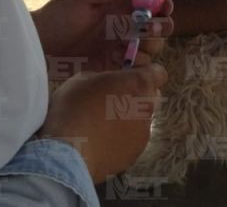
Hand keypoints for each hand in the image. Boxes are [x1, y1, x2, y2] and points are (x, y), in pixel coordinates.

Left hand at [31, 0, 173, 78]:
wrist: (37, 44)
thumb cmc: (57, 14)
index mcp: (119, 6)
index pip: (150, 4)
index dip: (163, 5)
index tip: (165, 6)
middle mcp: (123, 26)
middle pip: (156, 28)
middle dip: (161, 27)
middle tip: (153, 28)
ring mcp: (118, 47)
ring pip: (149, 48)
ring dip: (151, 47)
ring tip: (138, 46)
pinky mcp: (111, 66)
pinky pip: (133, 68)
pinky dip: (136, 64)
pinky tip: (124, 59)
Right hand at [37, 65, 167, 182]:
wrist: (68, 154)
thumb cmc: (74, 109)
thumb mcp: (83, 79)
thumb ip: (104, 77)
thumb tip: (108, 83)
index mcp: (138, 84)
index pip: (158, 73)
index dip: (144, 74)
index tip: (129, 77)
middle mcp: (147, 107)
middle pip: (151, 97)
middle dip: (136, 96)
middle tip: (112, 99)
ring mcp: (143, 132)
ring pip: (141, 119)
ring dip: (127, 118)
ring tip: (101, 125)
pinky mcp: (135, 153)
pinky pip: (132, 140)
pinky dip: (121, 138)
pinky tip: (100, 141)